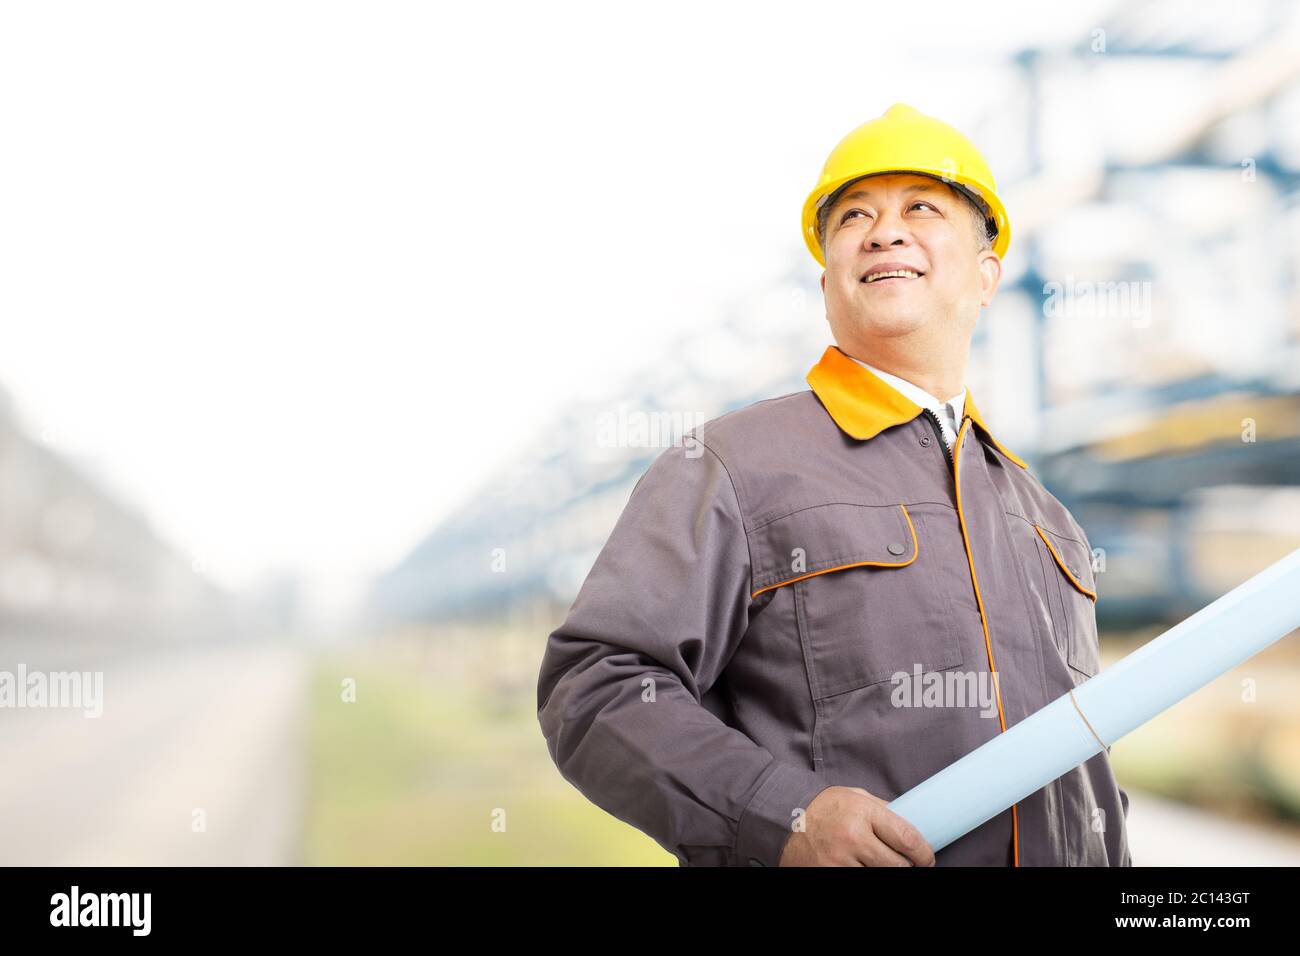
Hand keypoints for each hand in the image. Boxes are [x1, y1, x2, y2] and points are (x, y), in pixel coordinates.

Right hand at [777, 786, 935, 865]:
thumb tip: (910, 823)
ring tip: (879, 863)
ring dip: (885, 872)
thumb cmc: (823, 807)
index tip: (926, 858)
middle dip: (907, 868)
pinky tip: (863, 867)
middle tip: (908, 865)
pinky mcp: (829, 874)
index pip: (907, 838)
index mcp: (863, 812)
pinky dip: (865, 874)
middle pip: (898, 865)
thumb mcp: (854, 797)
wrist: (783, 820)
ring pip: (880, 876)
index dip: (924, 853)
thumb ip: (881, 810)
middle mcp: (853, 837)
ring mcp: (840, 860)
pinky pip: (860, 880)